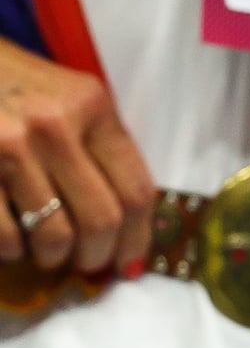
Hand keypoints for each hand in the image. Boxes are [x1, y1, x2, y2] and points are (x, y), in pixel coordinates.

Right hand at [0, 40, 154, 276]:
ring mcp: (11, 147)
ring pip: (54, 234)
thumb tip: (125, 223)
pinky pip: (5, 235)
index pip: (136, 187)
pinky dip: (12, 250)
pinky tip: (13, 243)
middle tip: (88, 262)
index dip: (138, 237)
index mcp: (93, 107)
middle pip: (101, 219)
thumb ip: (99, 148)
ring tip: (48, 253)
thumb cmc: (18, 84)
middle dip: (97, 254)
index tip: (130, 262)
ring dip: (54, 257)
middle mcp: (57, 127)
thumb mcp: (71, 99)